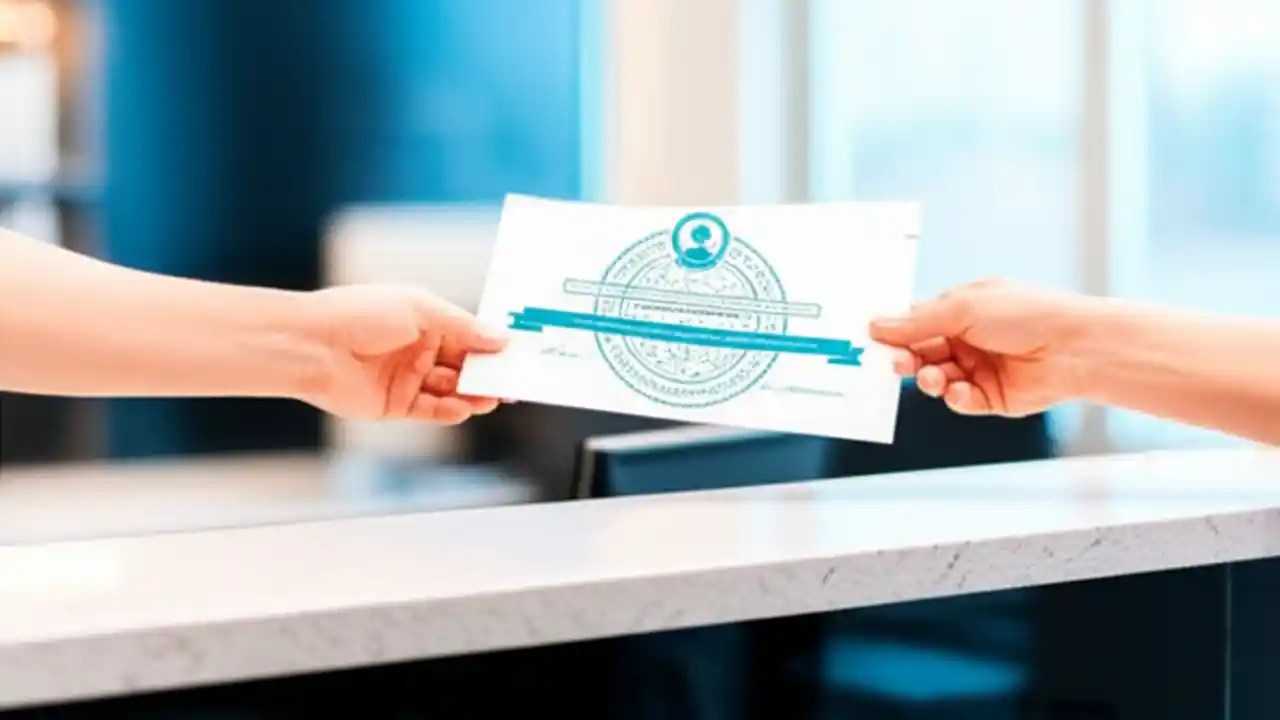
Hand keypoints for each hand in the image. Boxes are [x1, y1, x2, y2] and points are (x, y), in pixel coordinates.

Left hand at [302, 284, 507, 423]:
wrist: (310, 345)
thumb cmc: (359, 314)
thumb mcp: (421, 310)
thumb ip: (464, 327)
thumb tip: (502, 339)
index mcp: (424, 321)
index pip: (468, 336)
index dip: (492, 347)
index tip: (517, 356)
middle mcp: (417, 349)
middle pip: (463, 366)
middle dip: (487, 375)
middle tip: (512, 383)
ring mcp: (406, 378)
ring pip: (450, 390)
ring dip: (473, 394)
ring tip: (493, 398)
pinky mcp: (394, 405)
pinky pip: (430, 410)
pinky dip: (449, 410)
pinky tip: (464, 407)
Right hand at [868, 279, 1088, 416]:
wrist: (1075, 349)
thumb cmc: (1027, 315)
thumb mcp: (963, 308)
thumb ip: (916, 321)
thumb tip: (876, 324)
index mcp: (963, 310)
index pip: (917, 321)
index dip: (896, 332)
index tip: (875, 341)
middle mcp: (969, 339)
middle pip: (922, 352)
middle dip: (907, 359)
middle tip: (896, 365)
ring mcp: (980, 368)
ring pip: (937, 378)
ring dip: (929, 379)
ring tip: (933, 378)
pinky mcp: (992, 397)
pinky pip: (960, 401)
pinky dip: (954, 398)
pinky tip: (958, 391)